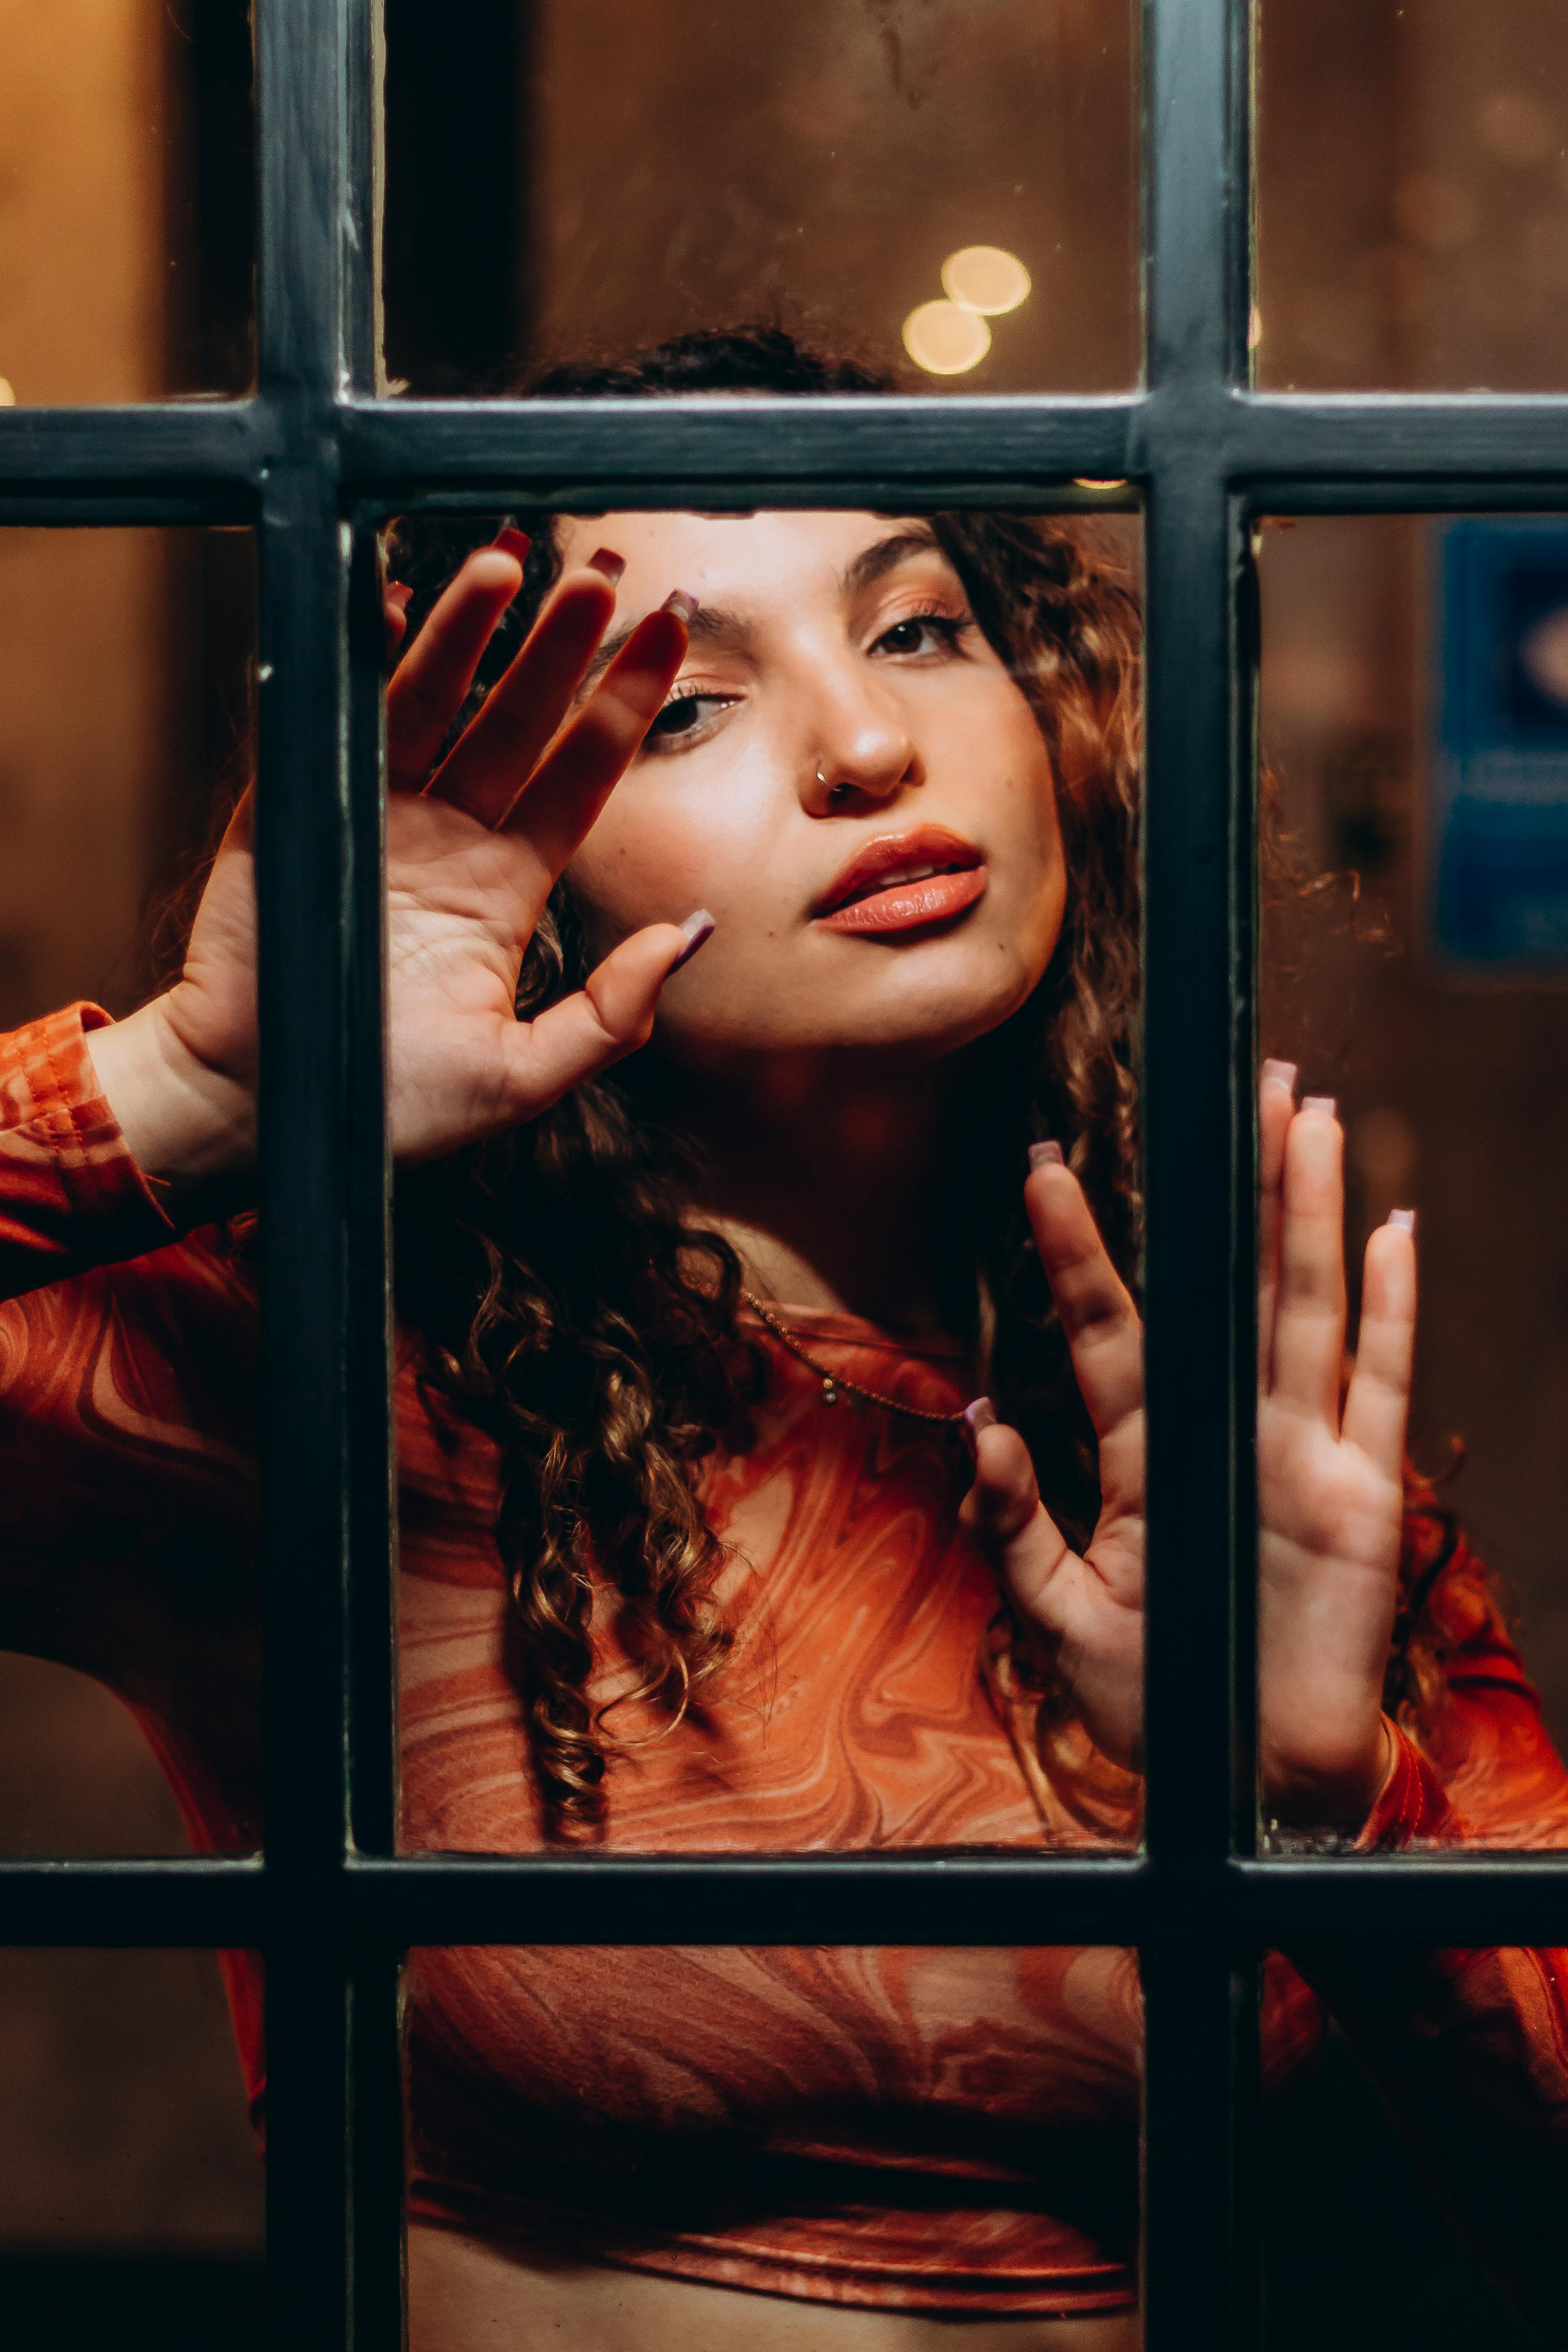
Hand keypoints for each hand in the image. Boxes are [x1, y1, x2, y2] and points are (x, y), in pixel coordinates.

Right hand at [89, 537, 706, 1181]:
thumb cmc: (388, 1105)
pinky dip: (360, 661)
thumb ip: (611, 1019)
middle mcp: (447, 836)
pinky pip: (334, 720)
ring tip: (508, 562)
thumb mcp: (521, 1079)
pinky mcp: (298, 810)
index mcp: (504, 884)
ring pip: (431, 702)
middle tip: (603, 575)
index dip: (621, 705)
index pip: (579, 774)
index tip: (669, 633)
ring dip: (468, 631)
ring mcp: (372, 815)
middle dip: (558, 647)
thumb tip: (688, 935)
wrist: (264, 1115)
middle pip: (515, 719)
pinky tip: (394, 606)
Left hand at [962, 1079, 1416, 1829]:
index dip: (1079, 1251)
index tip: (1043, 1170)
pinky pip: (1379, 1382)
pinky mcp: (1359, 1489)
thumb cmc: (1155, 1702)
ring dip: (1309, 1210)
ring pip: (1304, 1303)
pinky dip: (1390, 1307)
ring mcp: (1299, 1449)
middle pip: (1227, 1282)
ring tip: (1309, 1115)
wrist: (1245, 1782)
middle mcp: (1226, 1428)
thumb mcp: (1058, 1620)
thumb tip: (981, 1419)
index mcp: (1147, 1451)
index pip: (1109, 1329)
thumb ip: (1013, 1525)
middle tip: (1237, 1084)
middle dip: (1232, 1186)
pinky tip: (1392, 1229)